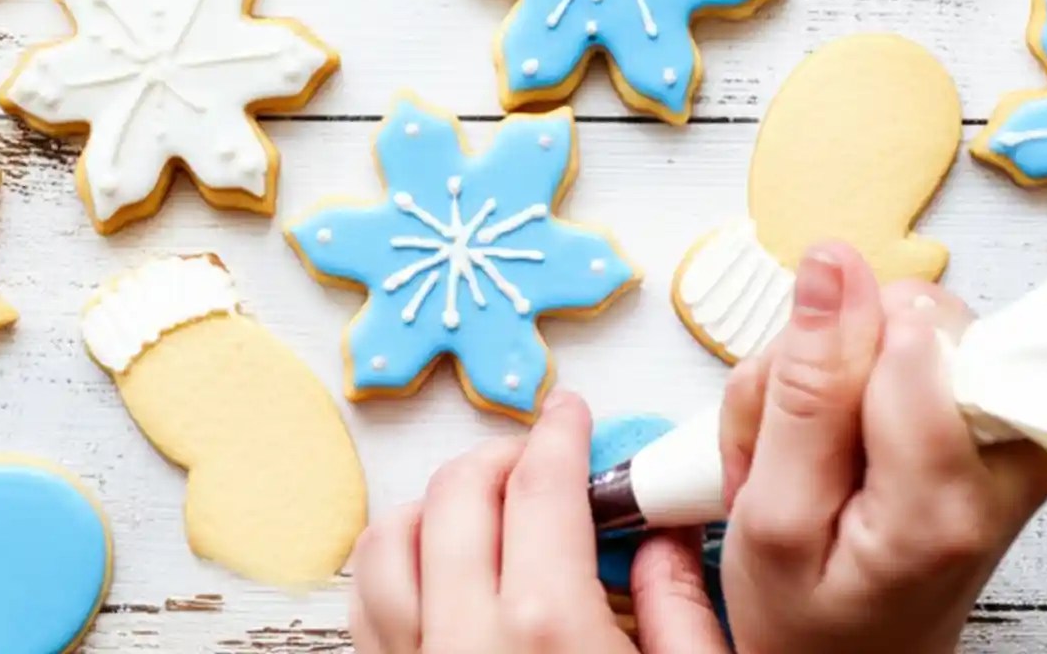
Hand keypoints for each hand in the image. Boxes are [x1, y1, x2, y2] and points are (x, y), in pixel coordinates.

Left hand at [350, 392, 730, 653]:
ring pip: (389, 542)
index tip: (571, 414)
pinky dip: (395, 561)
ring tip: (483, 505)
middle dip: (501, 456)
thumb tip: (663, 539)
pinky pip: (364, 603)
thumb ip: (681, 610)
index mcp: (546, 629)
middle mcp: (463, 640)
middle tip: (539, 457)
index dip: (560, 435)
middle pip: (457, 496)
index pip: (540, 489)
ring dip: (436, 504)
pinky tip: (436, 565)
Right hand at [719, 243, 1046, 653]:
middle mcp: (1002, 457)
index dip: (819, 358)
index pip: (900, 331)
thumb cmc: (807, 617)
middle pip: (901, 320)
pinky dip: (846, 388)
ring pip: (894, 327)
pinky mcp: (988, 425)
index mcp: (947, 497)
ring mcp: (1002, 439)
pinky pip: (906, 352)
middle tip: (783, 452)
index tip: (788, 427)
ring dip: (820, 382)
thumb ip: (805, 391)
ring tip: (797, 461)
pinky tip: (825, 448)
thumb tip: (831, 268)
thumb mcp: (773, 516)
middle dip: (816, 366)